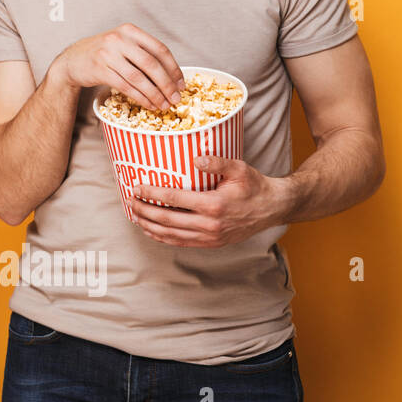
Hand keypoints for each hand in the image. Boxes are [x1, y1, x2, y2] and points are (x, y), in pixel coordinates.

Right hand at [53, 22, 184, 111]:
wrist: (72, 60)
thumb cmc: (102, 54)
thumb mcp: (122, 44)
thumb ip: (143, 52)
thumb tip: (172, 76)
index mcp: (130, 30)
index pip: (159, 49)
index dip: (173, 68)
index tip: (181, 84)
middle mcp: (119, 39)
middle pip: (151, 64)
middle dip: (167, 84)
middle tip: (176, 98)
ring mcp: (108, 54)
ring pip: (139, 78)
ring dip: (154, 94)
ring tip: (164, 105)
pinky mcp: (100, 70)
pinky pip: (126, 86)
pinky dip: (140, 97)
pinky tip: (148, 104)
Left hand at [129, 155, 289, 246]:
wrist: (273, 208)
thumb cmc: (255, 186)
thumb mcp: (239, 168)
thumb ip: (217, 162)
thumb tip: (195, 158)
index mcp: (213, 205)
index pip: (173, 199)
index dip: (151, 194)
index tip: (136, 187)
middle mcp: (209, 224)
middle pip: (166, 220)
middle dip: (143, 210)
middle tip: (128, 201)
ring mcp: (210, 237)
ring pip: (170, 234)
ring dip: (149, 225)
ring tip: (134, 215)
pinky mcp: (211, 243)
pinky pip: (181, 242)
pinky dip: (162, 237)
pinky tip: (151, 230)